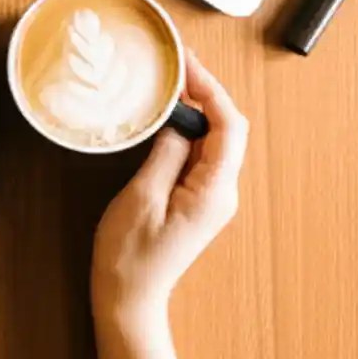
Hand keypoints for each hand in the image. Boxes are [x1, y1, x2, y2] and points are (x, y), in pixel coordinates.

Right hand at [90, 52, 247, 358]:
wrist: (129, 296)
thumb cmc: (130, 253)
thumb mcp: (142, 196)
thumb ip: (165, 153)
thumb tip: (178, 120)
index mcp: (214, 189)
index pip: (229, 126)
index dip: (211, 88)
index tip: (185, 62)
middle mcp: (222, 191)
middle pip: (227, 129)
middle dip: (206, 92)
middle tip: (175, 64)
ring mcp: (211, 197)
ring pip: (214, 140)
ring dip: (196, 109)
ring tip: (169, 82)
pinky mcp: (196, 200)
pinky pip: (200, 155)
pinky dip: (187, 130)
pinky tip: (166, 119)